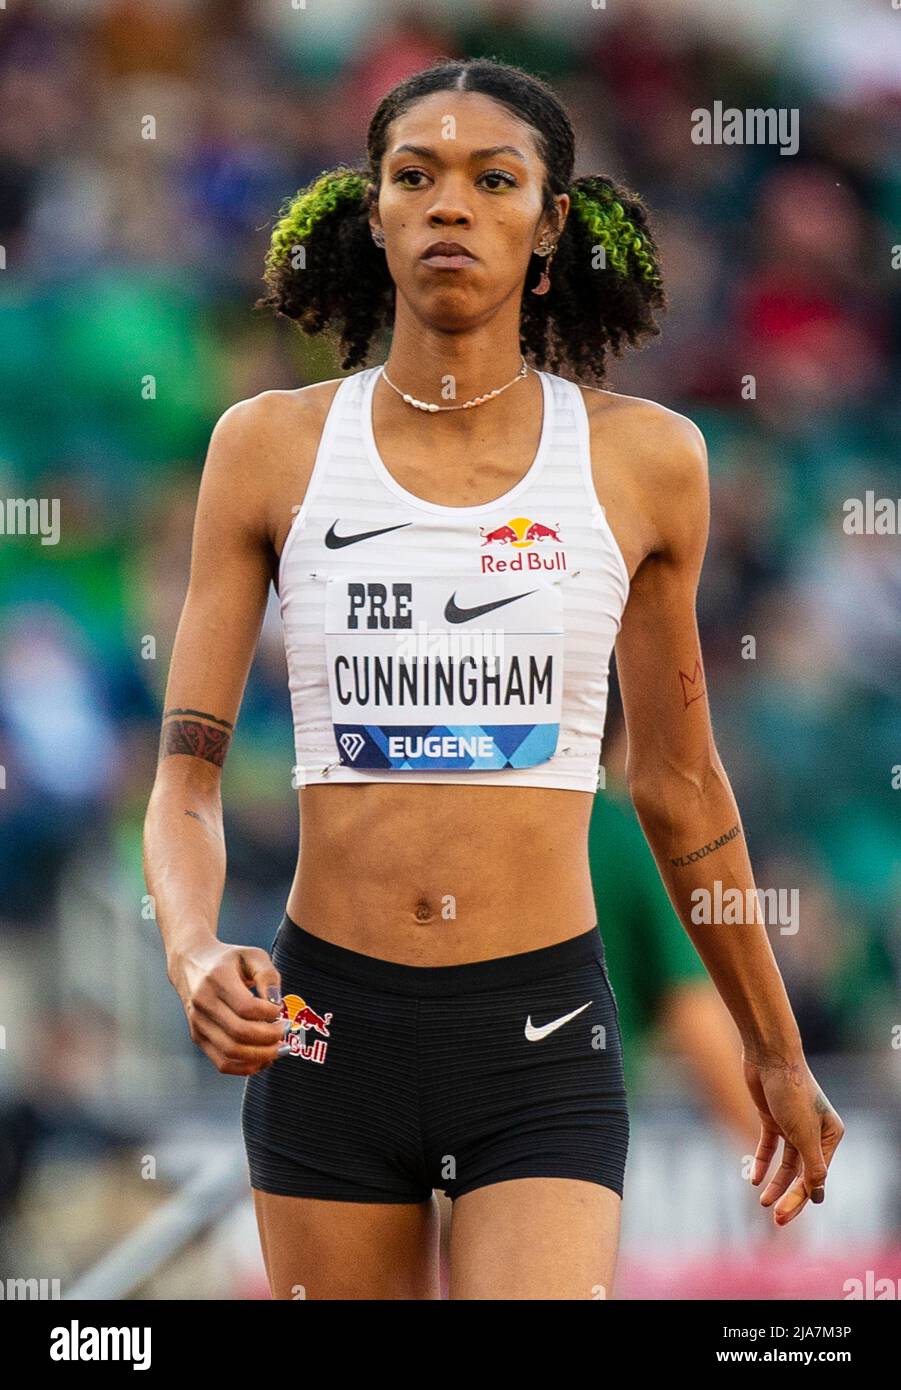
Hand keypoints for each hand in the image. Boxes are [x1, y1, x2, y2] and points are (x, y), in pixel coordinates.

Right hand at [168, 938, 284, 1074]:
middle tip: (285, 1030)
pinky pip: (222, 1063)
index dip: (269, 1014)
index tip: (281, 1011)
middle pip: (239, 1033)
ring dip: (261, 1056)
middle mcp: (203, 1003)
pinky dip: (246, 1067)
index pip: (246, 1007)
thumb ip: (268, 976)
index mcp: (217, 979)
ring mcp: (198, 1023)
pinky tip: (264, 1058)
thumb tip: (277, 1004)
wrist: (191, 964)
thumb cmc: (228, 960)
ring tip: (280, 1048)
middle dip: (270, 1037)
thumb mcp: (252, 955)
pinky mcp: (198, 1038)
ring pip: (231, 1052)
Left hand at [742, 1049, 843, 1225]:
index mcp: (831, 1135)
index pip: (817, 1175)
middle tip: (775, 1218)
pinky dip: (762, 1162)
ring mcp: (792, 1125)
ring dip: (775, 1183)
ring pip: (786, 1163)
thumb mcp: (804, 1134)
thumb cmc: (791, 1092)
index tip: (785, 1215)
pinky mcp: (772, 1118)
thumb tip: (817, 1193)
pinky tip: (753, 1178)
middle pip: (802, 1172)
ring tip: (763, 1201)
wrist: (768, 1056)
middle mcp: (814, 1131)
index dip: (802, 1197)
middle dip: (789, 1195)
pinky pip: (768, 1147)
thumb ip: (813, 1165)